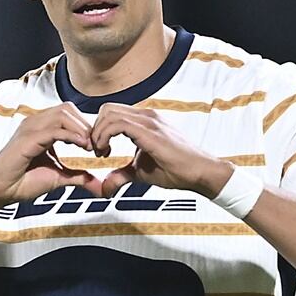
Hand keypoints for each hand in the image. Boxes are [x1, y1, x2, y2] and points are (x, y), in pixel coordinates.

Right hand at [0, 102, 103, 205]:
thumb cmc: (22, 182)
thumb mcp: (58, 177)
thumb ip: (78, 177)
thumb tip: (99, 185)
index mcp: (42, 127)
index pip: (69, 114)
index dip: (87, 127)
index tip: (98, 147)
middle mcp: (35, 123)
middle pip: (68, 109)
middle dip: (86, 125)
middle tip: (97, 146)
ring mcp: (30, 128)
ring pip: (63, 114)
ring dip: (81, 129)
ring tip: (90, 147)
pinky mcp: (27, 139)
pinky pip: (55, 129)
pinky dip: (73, 135)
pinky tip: (83, 147)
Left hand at [90, 103, 233, 197]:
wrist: (200, 172)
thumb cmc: (178, 169)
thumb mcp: (141, 172)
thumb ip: (122, 175)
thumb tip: (105, 186)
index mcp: (144, 121)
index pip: (112, 113)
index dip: (99, 130)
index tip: (100, 151)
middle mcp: (146, 116)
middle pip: (107, 109)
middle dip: (95, 130)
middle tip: (97, 151)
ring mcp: (149, 121)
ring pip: (109, 113)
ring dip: (98, 133)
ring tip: (101, 153)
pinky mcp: (150, 131)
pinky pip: (118, 124)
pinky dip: (104, 136)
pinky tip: (107, 153)